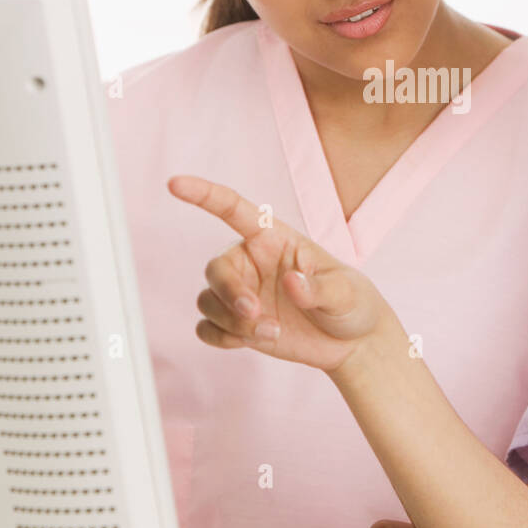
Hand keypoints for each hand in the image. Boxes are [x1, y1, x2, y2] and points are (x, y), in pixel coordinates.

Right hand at [168, 175, 391, 373]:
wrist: (352, 342)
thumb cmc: (351, 303)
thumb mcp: (346, 292)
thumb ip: (319, 288)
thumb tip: (291, 283)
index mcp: (274, 238)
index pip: (233, 209)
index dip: (203, 194)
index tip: (175, 184)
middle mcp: (251, 262)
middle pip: (215, 268)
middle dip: (228, 292)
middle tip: (254, 313)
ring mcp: (242, 294)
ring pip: (208, 301)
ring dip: (232, 321)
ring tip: (272, 332)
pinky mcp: (237, 325)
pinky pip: (207, 328)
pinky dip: (222, 337)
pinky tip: (249, 342)